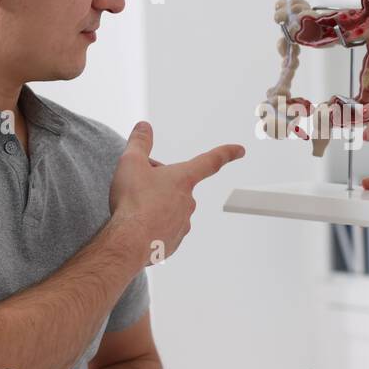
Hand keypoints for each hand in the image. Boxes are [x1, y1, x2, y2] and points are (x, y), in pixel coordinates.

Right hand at [109, 121, 244, 263]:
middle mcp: (188, 201)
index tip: (239, 150)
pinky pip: (164, 228)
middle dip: (159, 182)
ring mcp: (183, 223)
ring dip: (155, 205)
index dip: (226, 153)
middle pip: (177, 186)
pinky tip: (137, 225)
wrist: (129, 242)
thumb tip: (144, 127)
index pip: (210, 161)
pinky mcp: (174, 241)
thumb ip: (139, 143)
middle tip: (136, 186)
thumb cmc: (133, 203)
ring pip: (169, 207)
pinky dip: (152, 225)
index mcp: (183, 179)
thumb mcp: (131, 163)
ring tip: (134, 208)